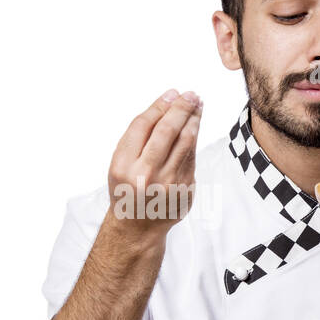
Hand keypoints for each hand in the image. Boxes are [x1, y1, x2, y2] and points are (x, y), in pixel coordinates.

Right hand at [106, 89, 201, 243]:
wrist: (138, 226)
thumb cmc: (128, 188)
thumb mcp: (121, 163)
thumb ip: (139, 136)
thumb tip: (167, 102)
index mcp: (123, 167)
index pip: (143, 126)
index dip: (159, 106)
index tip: (172, 93)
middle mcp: (145, 176)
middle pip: (167, 131)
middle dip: (181, 108)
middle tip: (191, 95)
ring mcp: (168, 184)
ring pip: (186, 142)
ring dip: (194, 120)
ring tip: (197, 106)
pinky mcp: (185, 190)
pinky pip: (192, 156)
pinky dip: (194, 138)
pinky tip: (195, 126)